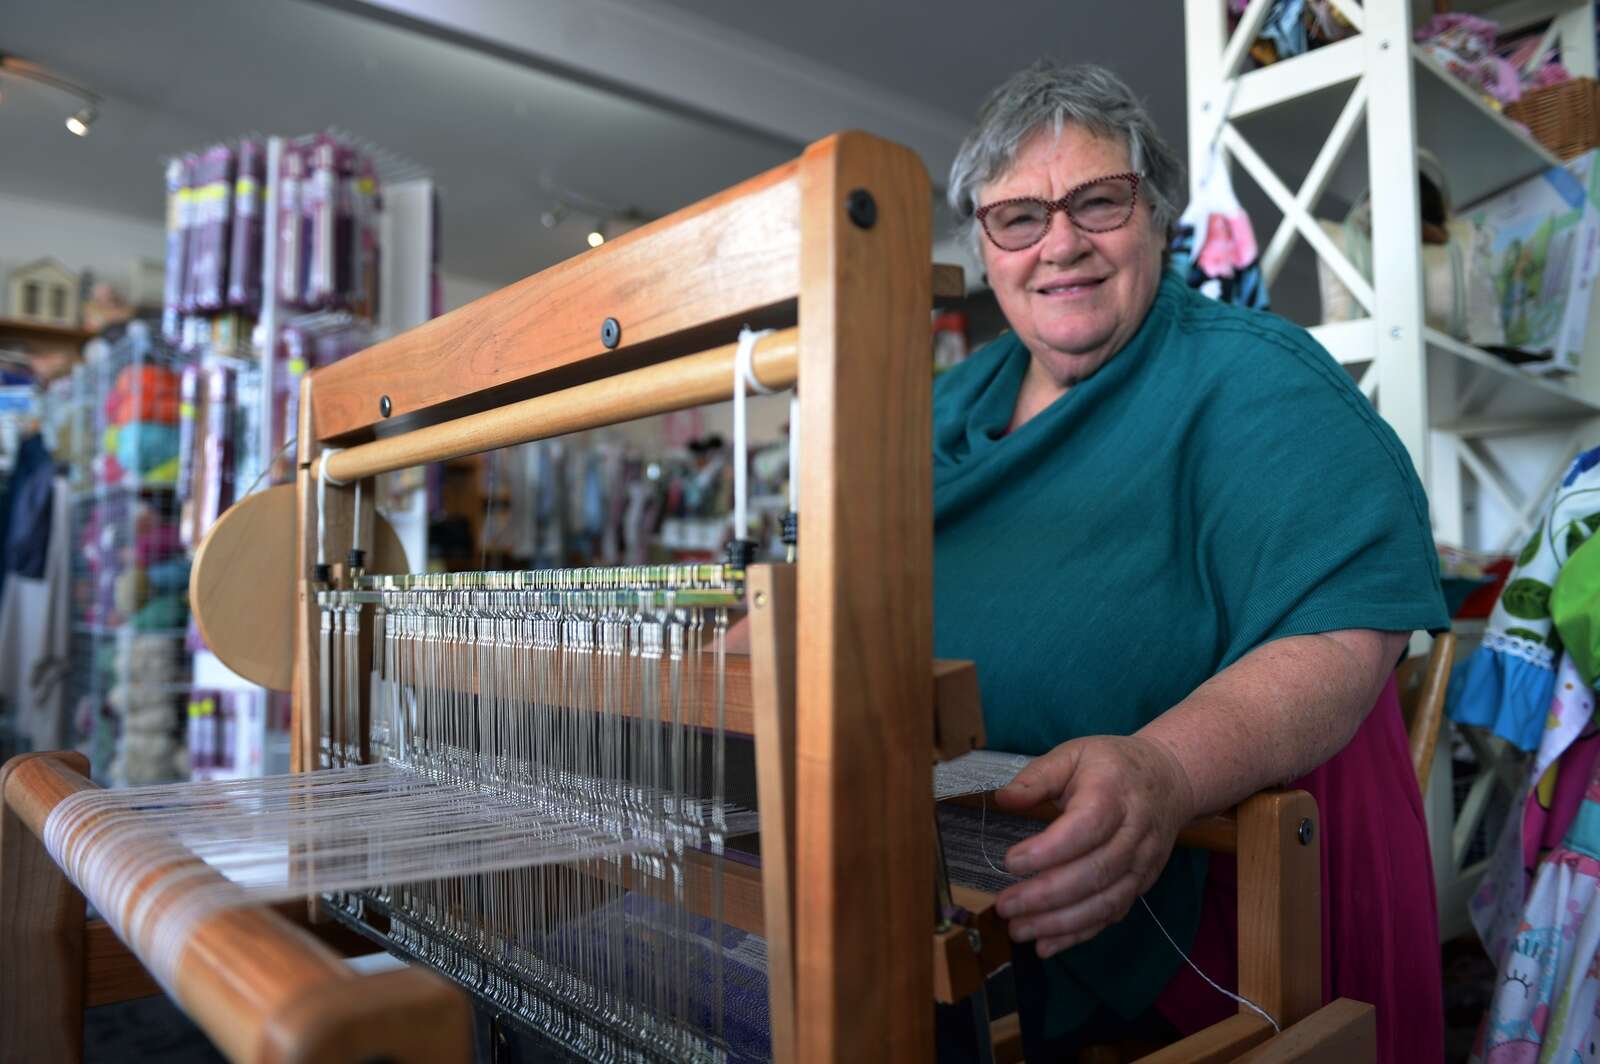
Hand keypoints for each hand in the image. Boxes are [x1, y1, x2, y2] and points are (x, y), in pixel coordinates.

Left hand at [991, 734, 1195, 957]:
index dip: (1049, 850)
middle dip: (1046, 895)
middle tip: (1005, 906)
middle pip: (1095, 871)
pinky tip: (1046, 944)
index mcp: (1114, 793)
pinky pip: (1112, 914)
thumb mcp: (1073, 754)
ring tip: (1018, 930)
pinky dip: (1079, 933)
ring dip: (1059, 923)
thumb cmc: (1113, 766)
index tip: (1011, 862)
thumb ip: (1037, 777)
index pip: (1086, 827)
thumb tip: (1003, 799)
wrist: (1170, 779)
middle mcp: (1134, 833)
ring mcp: (1142, 863)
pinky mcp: (1141, 884)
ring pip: (1105, 901)